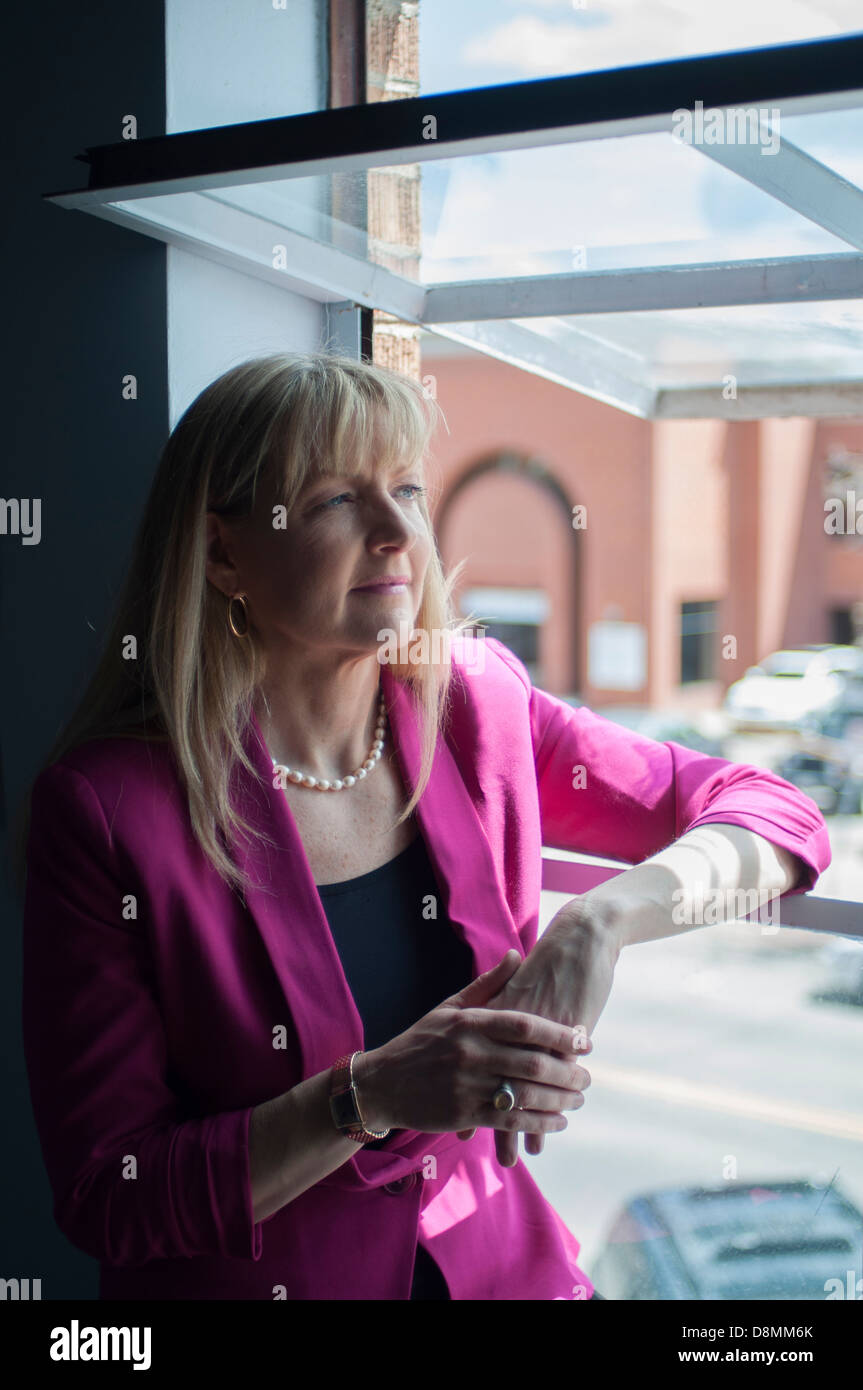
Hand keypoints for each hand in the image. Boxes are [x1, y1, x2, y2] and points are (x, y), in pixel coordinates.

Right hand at [352, 951, 590, 1137]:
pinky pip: (510, 1121)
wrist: (380, 1083)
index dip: (559, 1034)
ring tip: (577, 1101)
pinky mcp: (463, 1114)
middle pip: (532, 1062)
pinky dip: (538, 1124)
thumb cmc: (420, 1041)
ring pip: (526, 1095)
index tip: (583, 1040)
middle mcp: (471, 1052)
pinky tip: (556, 1123)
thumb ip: (487, 985)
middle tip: (587, 1077)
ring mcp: (467, 1085)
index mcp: (471, 1022)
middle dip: (567, 1072)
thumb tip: (517, 954)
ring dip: (559, 1101)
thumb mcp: (449, 1007)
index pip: (525, 1025)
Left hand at [456, 898, 620, 1166]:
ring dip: (516, 1127)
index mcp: (491, 1015)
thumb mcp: (512, 989)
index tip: (456, 1126)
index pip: (470, 1063)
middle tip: (475, 1151)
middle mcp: (507, 1028)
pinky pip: (551, 1080)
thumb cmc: (545, 967)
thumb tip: (476, 1046)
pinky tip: (546, 1130)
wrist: (577, 943)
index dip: (462, 1094)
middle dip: (485, 1120)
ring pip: (519, 1089)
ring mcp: (536, 1035)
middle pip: (490, 1082)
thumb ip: (492, 1010)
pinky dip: (547, 1106)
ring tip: (511, 1158)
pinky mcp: (564, 1037)